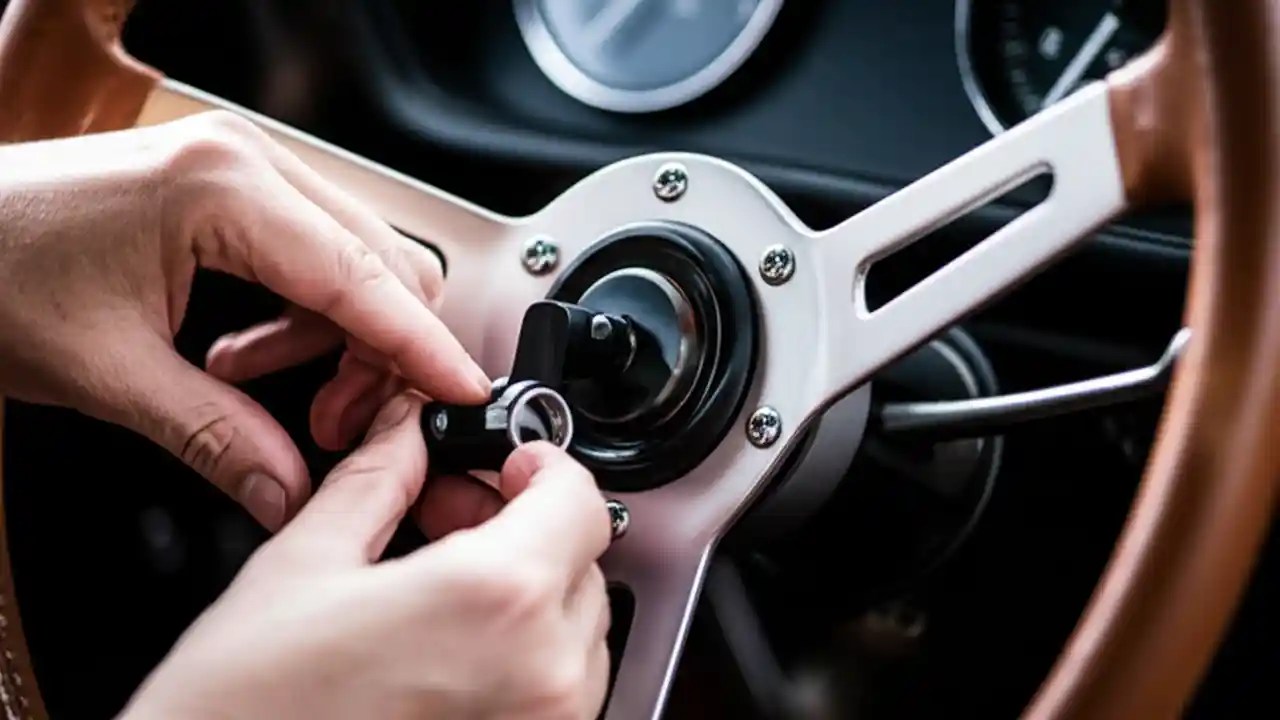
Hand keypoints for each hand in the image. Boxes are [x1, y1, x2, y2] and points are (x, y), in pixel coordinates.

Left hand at [0, 111, 489, 527]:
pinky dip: (305, 318)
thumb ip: (217, 437)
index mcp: (224, 189)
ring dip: (342, 340)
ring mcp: (241, 169)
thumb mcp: (109, 373)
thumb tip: (290, 491)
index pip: (364, 277)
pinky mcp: (229, 188)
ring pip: (353, 261)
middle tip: (342, 427)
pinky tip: (253, 361)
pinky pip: (309, 256)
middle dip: (381, 354)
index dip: (423, 347)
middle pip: (379, 263)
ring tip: (294, 404)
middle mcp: (247, 163)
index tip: (465, 393)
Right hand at [120, 393, 613, 719]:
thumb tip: (405, 434)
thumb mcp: (303, 564)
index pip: (580, 501)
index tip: (509, 462)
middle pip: (581, 561)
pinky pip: (559, 688)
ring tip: (444, 584)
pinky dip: (524, 652)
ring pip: (578, 628)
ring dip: (529, 590)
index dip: (545, 466)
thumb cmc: (242, 712)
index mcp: (495, 599)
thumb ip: (376, 480)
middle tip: (451, 515)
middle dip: (524, 525)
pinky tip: (451, 642)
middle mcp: (541, 671)